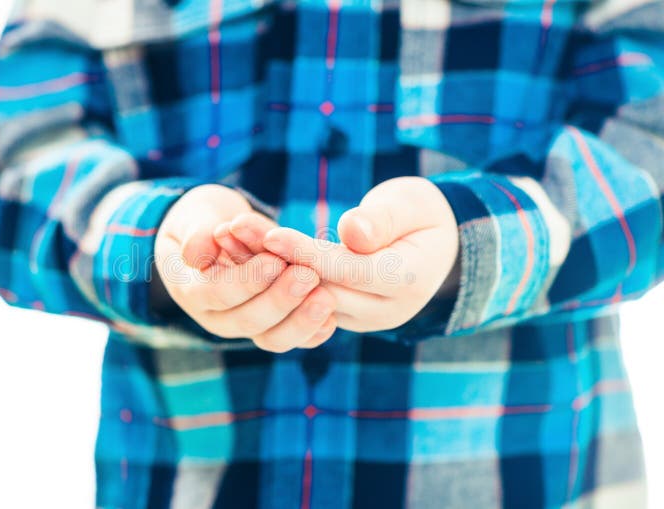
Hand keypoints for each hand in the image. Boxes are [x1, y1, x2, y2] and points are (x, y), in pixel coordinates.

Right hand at [153, 185, 336, 351]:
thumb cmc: (206, 222)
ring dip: (300, 321)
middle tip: (308, 275)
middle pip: (248, 321)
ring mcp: (246, 326)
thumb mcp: (195, 217)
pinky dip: (311, 332)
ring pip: (271, 338)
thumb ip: (197, 232)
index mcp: (193, 291)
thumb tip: (196, 253)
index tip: (275, 260)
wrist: (219, 235)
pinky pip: (291, 340)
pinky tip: (331, 318)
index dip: (247, 280)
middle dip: (280, 300)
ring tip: (326, 297)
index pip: (218, 294)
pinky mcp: (271, 328)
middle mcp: (218, 317)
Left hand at [222, 177, 458, 331]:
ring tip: (229, 237)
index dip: (307, 254)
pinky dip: (275, 276)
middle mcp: (386, 311)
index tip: (271, 234)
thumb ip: (384, 218)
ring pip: (305, 298)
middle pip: (320, 289)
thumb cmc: (422, 214)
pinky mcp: (344, 315)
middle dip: (275, 261)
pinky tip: (242, 251)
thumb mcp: (411, 203)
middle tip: (233, 231)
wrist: (436, 245)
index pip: (349, 271)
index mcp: (410, 282)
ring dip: (266, 270)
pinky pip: (304, 300)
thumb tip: (352, 232)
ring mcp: (364, 319)